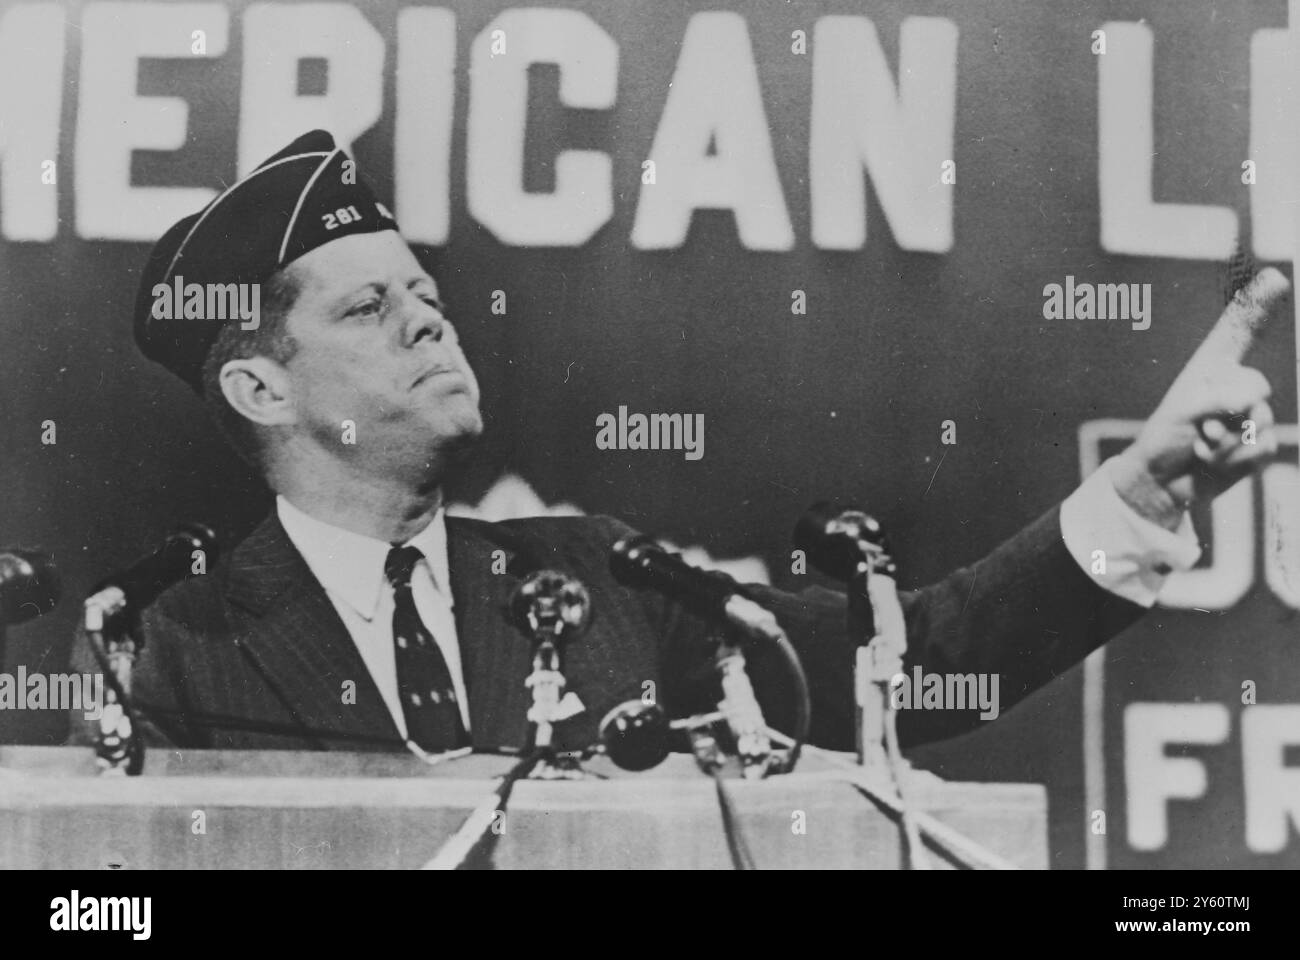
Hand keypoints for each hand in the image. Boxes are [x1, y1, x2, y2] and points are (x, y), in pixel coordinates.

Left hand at [1111, 267, 1290, 530]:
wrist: (1164, 480)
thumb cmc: (1166, 438)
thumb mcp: (1184, 410)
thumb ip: (1220, 398)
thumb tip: (1253, 401)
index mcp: (1214, 368)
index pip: (1240, 331)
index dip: (1258, 305)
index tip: (1274, 278)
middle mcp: (1238, 385)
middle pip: (1254, 385)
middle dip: (1226, 408)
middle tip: (1198, 425)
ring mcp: (1254, 415)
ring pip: (1256, 422)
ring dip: (1220, 441)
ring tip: (1200, 445)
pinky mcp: (1261, 445)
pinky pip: (1258, 449)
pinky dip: (1230, 459)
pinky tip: (1213, 461)